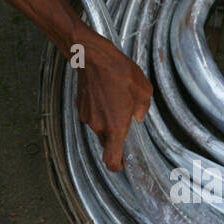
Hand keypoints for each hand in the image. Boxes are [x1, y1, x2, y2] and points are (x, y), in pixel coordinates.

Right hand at [74, 33, 152, 171]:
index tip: (123, 163)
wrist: (92, 56)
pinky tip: (105, 95)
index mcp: (116, 127)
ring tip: (115, 101)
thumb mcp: (143, 89)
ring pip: (100, 127)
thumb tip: (138, 116)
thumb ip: (143, 109)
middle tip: (125, 119)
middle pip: (107, 142)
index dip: (117, 166)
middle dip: (116, 136)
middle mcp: (99, 126)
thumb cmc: (118, 72)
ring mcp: (87, 117)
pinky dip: (99, 111)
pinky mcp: (80, 107)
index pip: (111, 160)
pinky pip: (92, 116)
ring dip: (107, 121)